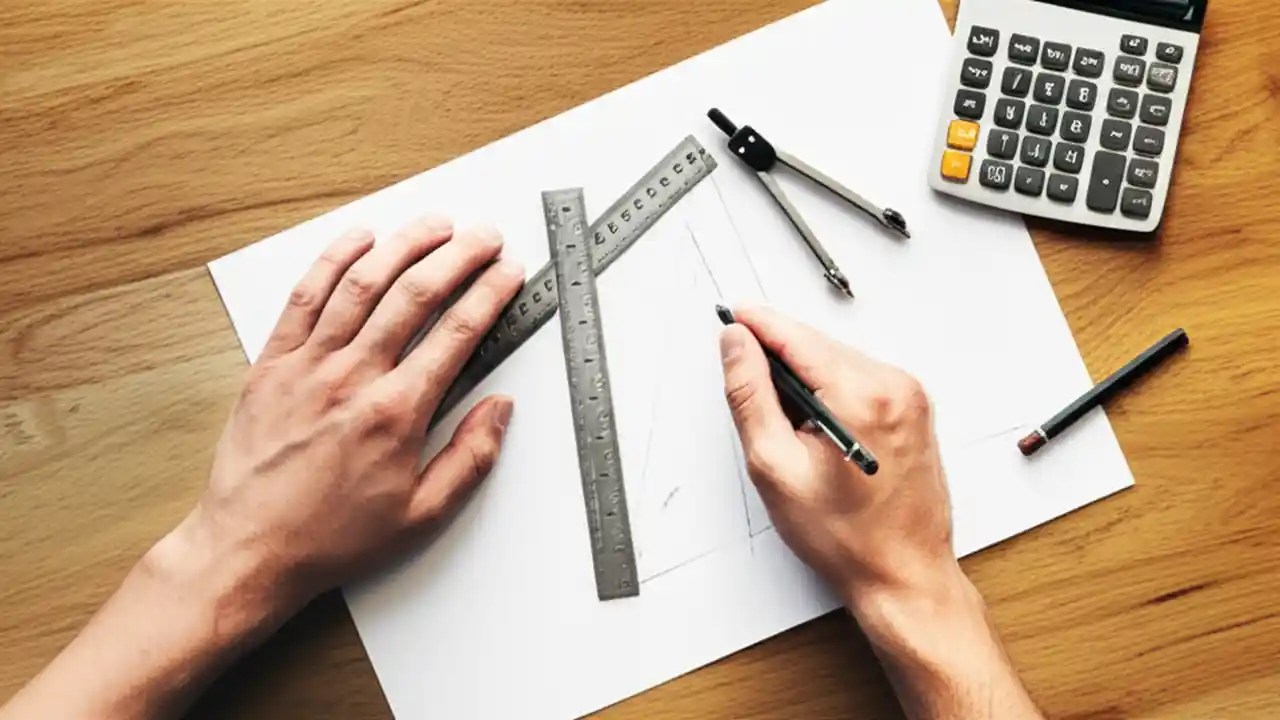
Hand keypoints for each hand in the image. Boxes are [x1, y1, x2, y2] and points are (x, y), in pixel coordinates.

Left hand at [168, 216, 524, 625]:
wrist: (247, 551)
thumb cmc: (331, 538)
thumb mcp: (421, 516)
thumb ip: (470, 458)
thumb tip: (500, 409)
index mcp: (396, 413)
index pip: (457, 334)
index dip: (490, 294)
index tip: (509, 272)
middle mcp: (353, 377)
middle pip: (416, 294)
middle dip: (459, 255)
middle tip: (485, 236)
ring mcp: (308, 365)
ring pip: (363, 283)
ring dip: (404, 244)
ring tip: (435, 223)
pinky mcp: (271, 364)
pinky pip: (306, 296)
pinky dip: (334, 259)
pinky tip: (359, 239)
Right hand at [717, 305, 955, 609]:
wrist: (903, 574)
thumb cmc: (846, 537)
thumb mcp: (775, 466)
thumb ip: (750, 395)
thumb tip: (737, 346)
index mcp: (864, 396)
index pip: (797, 336)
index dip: (757, 325)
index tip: (730, 318)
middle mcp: (896, 387)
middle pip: (818, 346)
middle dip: (780, 359)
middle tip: (752, 394)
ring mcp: (911, 397)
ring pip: (838, 361)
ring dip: (806, 379)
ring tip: (790, 429)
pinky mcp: (915, 410)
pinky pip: (861, 380)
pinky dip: (832, 392)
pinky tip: (819, 432)